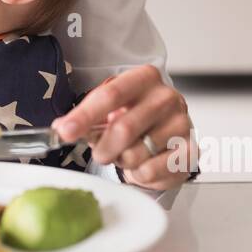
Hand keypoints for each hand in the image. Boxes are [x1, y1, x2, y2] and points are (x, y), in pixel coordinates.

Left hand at [51, 65, 196, 189]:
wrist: (168, 134)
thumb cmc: (135, 117)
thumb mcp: (110, 109)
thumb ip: (86, 116)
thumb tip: (62, 128)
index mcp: (145, 78)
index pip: (110, 95)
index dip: (84, 116)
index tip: (65, 132)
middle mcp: (167, 97)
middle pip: (123, 128)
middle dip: (102, 147)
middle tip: (99, 153)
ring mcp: (181, 124)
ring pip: (135, 154)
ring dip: (121, 161)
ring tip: (126, 153)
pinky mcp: (189, 151)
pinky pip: (151, 171)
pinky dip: (138, 174)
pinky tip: (143, 163)